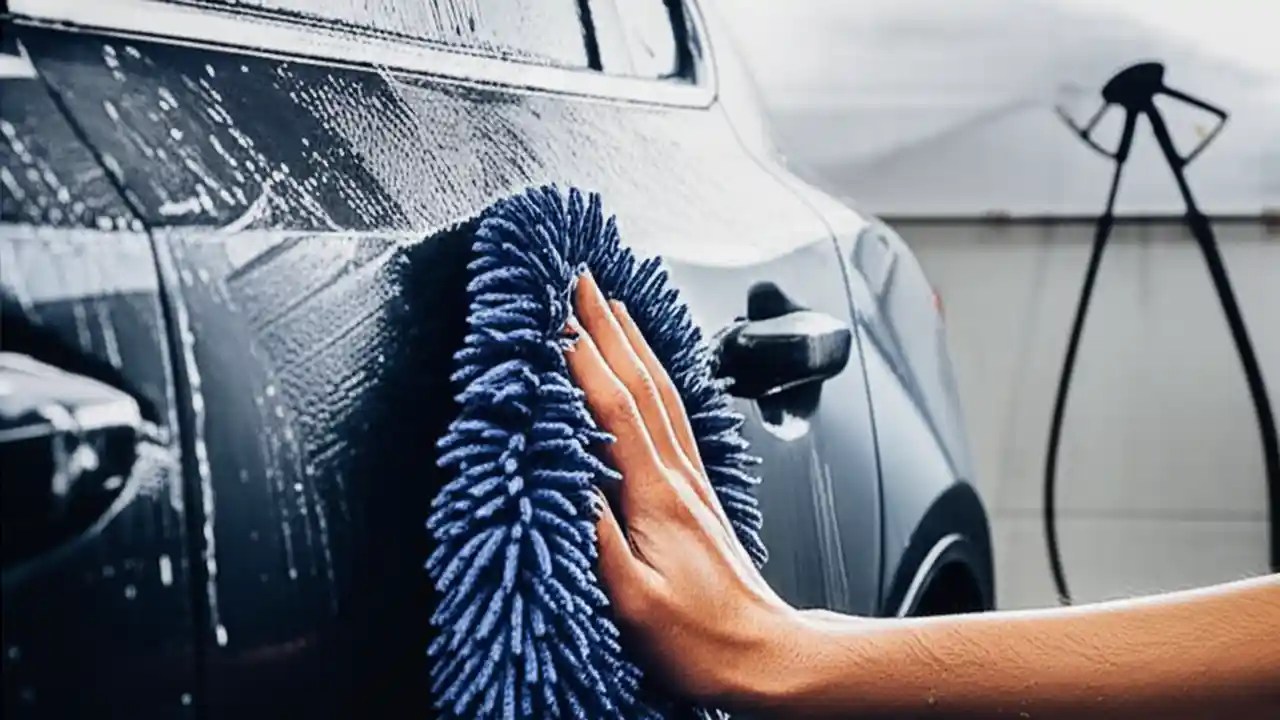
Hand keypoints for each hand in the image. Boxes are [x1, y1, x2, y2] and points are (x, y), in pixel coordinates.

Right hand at [562, 272, 799, 704]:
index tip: (558, 311)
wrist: (764, 656)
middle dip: (608, 324)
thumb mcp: (631, 602)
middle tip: (581, 276)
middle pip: (641, 381)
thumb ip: (596, 536)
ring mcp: (691, 480)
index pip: (615, 407)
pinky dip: (656, 376)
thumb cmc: (697, 639)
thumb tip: (564, 478)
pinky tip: (650, 369)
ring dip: (633, 341)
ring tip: (612, 302)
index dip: (585, 355)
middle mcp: (677, 476)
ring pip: (662, 391)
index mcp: (656, 496)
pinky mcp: (697, 492)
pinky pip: (675, 415)